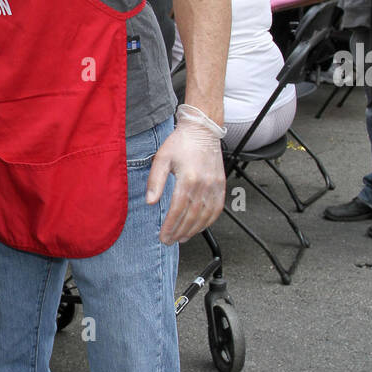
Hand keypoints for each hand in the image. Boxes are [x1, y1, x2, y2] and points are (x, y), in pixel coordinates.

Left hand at [147, 118, 225, 244]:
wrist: (202, 130)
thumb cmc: (180, 143)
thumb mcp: (162, 159)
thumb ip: (155, 181)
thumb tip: (150, 201)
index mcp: (188, 179)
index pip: (178, 210)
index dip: (170, 226)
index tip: (163, 236)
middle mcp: (204, 184)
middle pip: (192, 216)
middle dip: (179, 231)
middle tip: (170, 240)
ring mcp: (215, 186)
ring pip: (205, 216)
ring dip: (194, 230)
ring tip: (182, 238)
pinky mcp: (221, 185)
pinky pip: (217, 209)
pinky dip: (208, 221)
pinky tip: (199, 227)